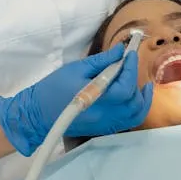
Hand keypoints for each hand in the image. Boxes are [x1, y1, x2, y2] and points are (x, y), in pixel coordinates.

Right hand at [0, 44, 152, 155]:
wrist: (38, 114)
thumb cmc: (54, 88)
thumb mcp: (76, 69)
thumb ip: (101, 61)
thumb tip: (120, 51)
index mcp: (97, 99)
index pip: (125, 86)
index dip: (131, 68)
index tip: (130, 53)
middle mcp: (105, 115)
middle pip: (133, 101)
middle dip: (135, 79)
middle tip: (129, 63)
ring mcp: (106, 124)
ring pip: (135, 114)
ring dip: (142, 97)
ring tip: (139, 82)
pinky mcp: (105, 128)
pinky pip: (129, 121)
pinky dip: (136, 108)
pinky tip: (134, 96)